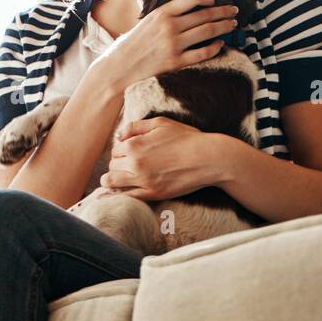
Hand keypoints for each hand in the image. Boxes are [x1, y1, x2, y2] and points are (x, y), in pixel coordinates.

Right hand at [89, 0, 239, 95]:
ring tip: (232, 25)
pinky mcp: (176, 62)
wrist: (118, 67)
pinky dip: (215, 47)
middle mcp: (169, 27)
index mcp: (161, 13)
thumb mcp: (146, 21)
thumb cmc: (131, 44)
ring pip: (209, 32)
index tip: (215, 1)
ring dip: (224, 27)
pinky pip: (203, 53)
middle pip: (206, 15)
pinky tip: (220, 44)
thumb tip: (189, 8)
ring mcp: (173, 45)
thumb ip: (166, 14)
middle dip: (224, 12)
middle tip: (234, 11)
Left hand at [100, 117, 219, 199]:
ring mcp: (143, 180)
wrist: (210, 158)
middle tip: (127, 167)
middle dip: (117, 165)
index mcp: (134, 145)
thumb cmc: (187, 139)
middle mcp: (135, 163)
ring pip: (111, 182)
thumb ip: (135, 127)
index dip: (121, 152)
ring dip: (111, 181)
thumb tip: (118, 136)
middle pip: (112, 166)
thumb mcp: (161, 124)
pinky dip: (120, 195)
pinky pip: (126, 197)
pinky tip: (121, 193)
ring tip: (116, 181)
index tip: (128, 155)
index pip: (115, 151)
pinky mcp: (152, 194)